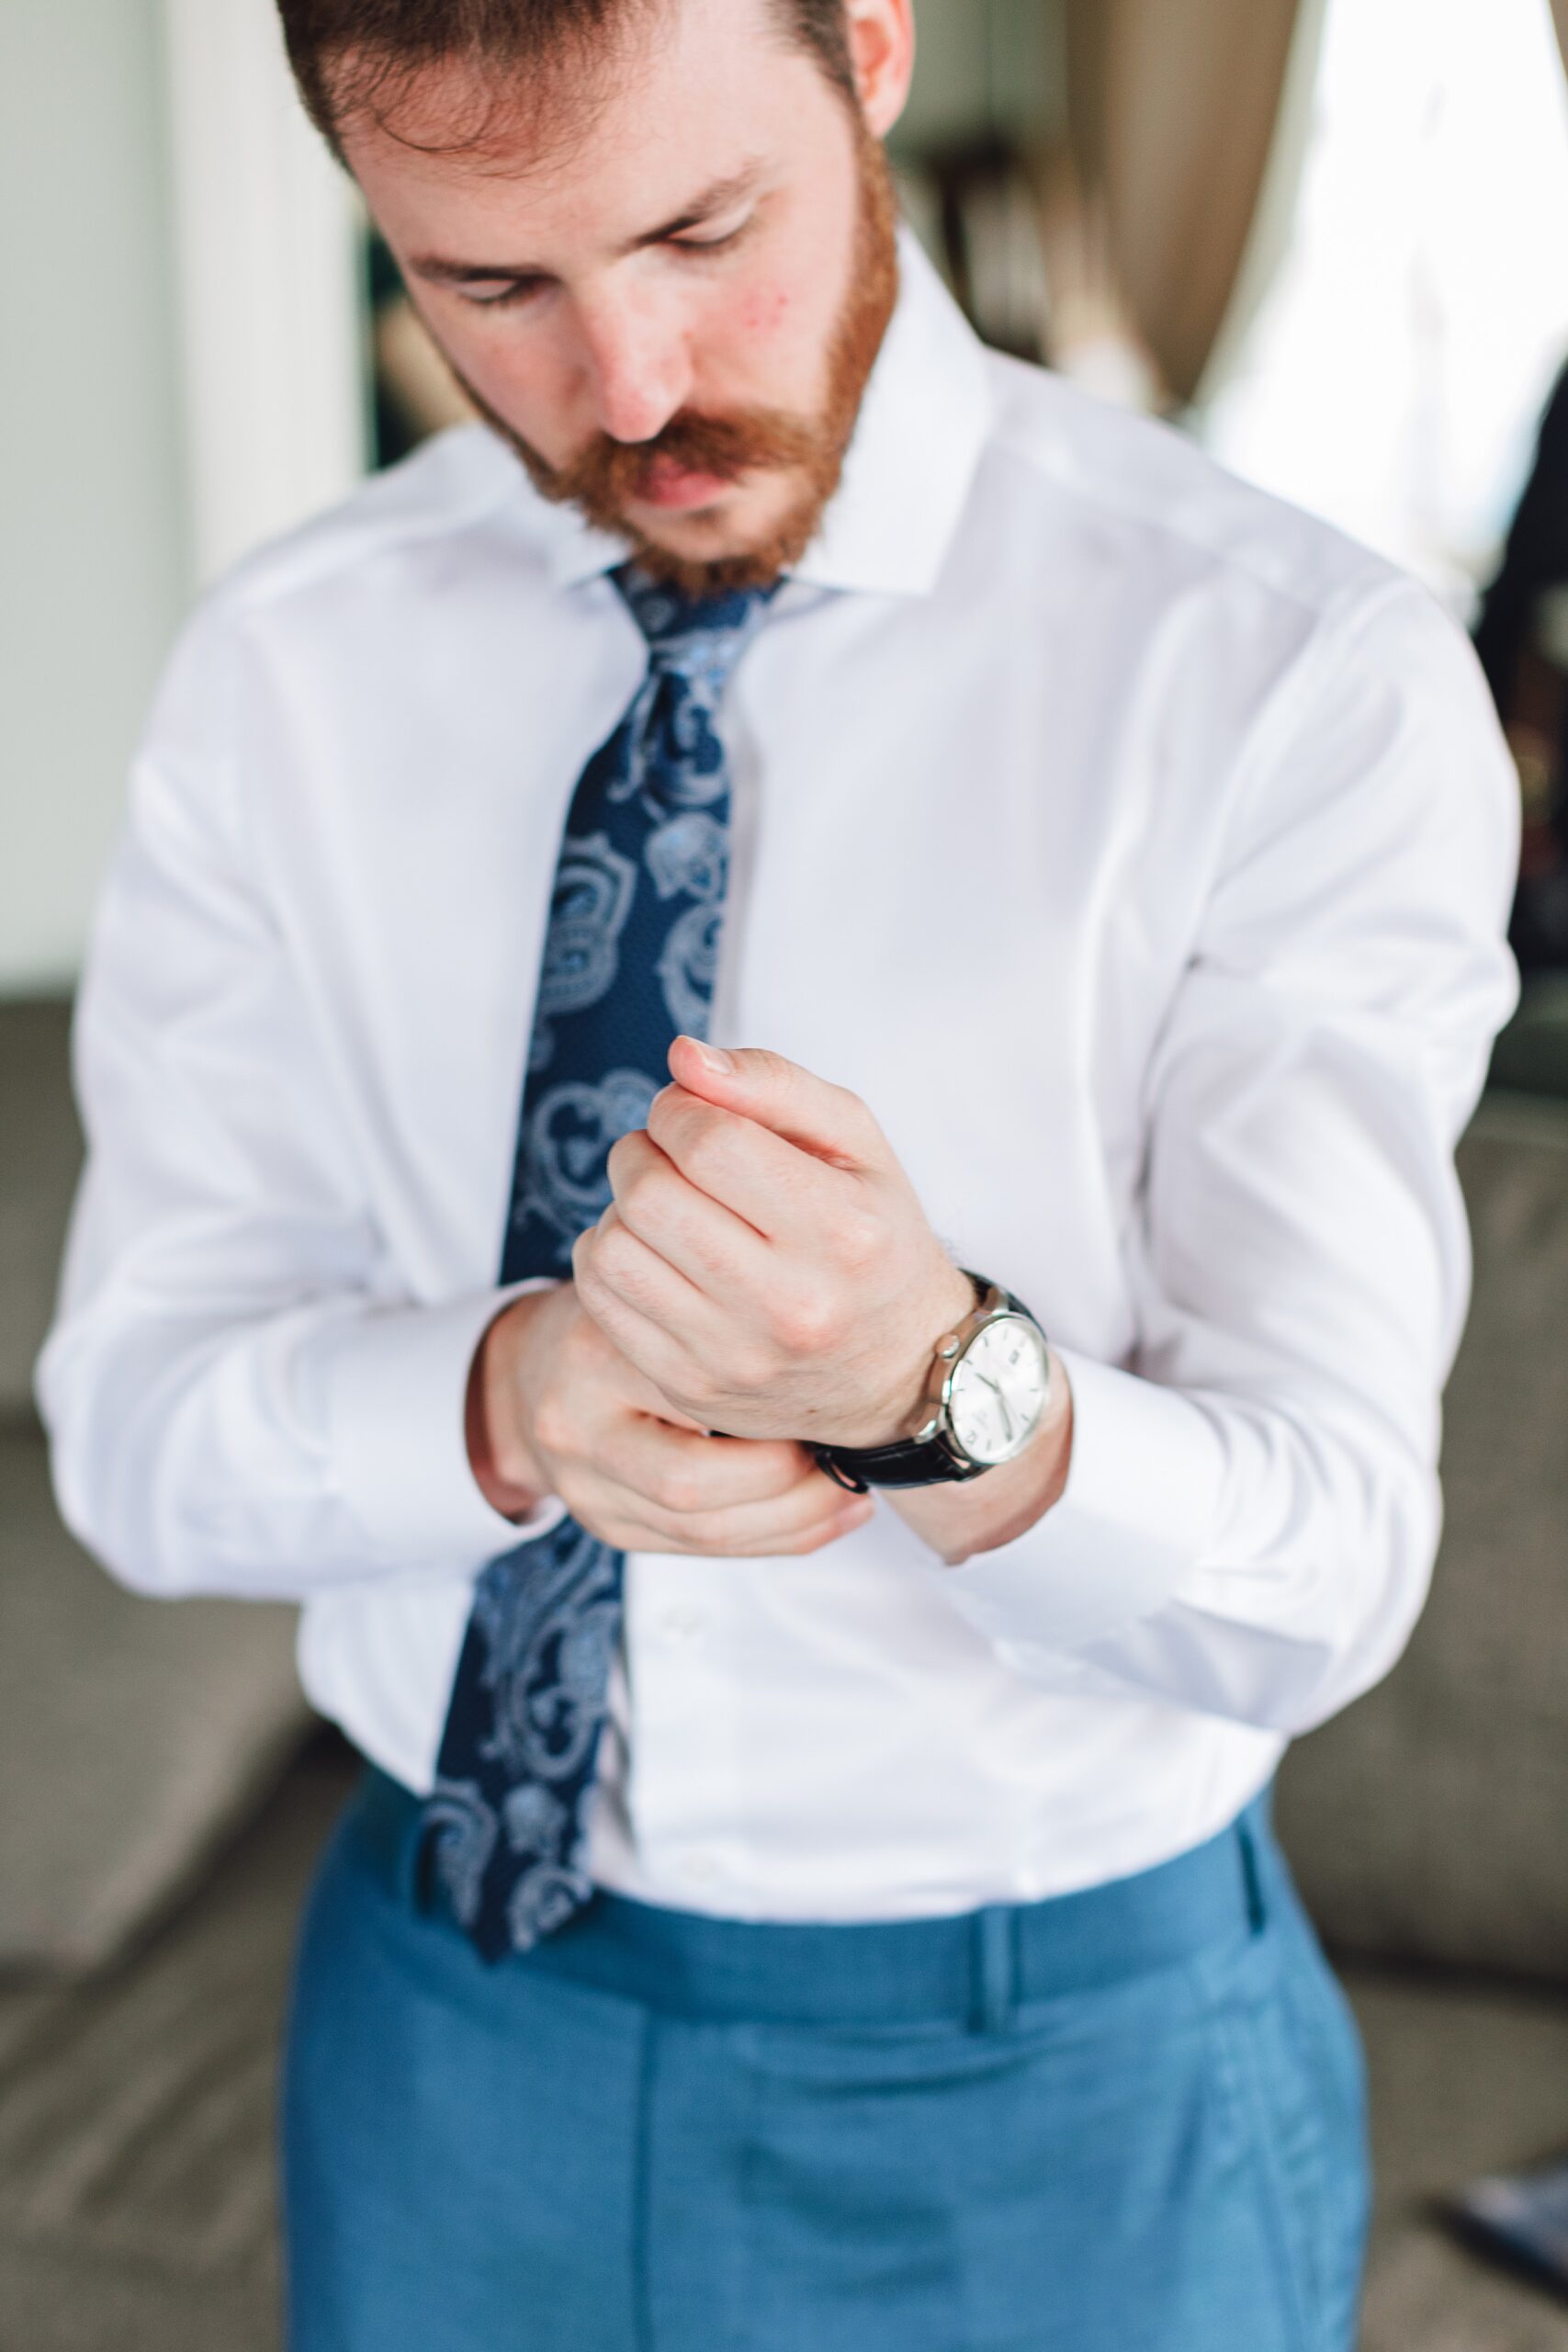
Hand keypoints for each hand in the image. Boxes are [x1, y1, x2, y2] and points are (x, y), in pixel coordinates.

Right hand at [467, 1282, 874, 1556]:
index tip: (833, 1397)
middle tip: (840, 1458)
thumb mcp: (657, 1291)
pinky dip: (773, 1540)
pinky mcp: (606, 1526)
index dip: (772, 1408)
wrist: (526, 1373)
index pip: (690, 1393)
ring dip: (791, 1521)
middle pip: (689, 1483)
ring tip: (847, 1496)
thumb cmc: (615, 1323)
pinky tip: (823, 1518)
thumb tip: (832, 1354)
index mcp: (594, 1355)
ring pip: (701, 1531)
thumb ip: (720, 1317)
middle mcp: (578, 1429)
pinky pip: (700, 1551)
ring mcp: (587, 1488)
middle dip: (785, 1484)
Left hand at [570, 1039, 976, 1446]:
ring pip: (614, 1248)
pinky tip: (652, 1251)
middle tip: (668, 1154)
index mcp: (842, 1231)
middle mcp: (792, 1304)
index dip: (680, 1109)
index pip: (710, 1142)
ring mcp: (737, 1355)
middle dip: (641, 1152)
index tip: (691, 1112)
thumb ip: (773, 1083)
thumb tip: (682, 1057)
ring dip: (622, 1207)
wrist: (898, 1366)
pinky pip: (601, 1301)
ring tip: (664, 1205)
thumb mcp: (856, 1142)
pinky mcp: (691, 1386)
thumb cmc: (872, 1233)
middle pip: (651, 1194)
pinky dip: (609, 1257)